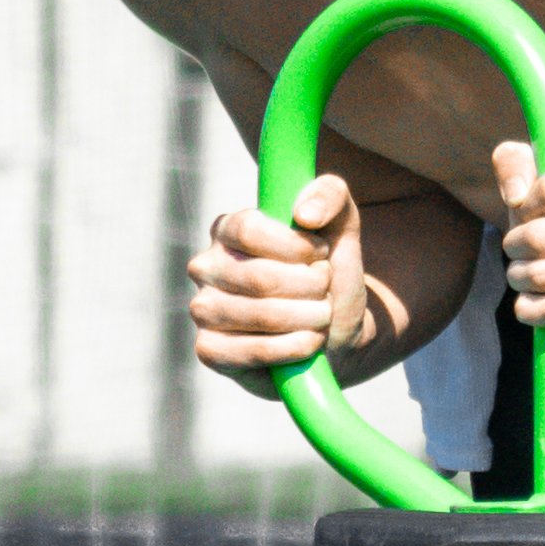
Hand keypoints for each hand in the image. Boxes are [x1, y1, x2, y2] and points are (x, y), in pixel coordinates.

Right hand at [189, 171, 366, 383]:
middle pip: (260, 277)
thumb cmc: (329, 274)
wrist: (337, 330)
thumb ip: (331, 195)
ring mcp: (203, 309)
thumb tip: (304, 213)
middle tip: (325, 290)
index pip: (250, 230)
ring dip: (310, 317)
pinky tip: (310, 341)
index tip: (322, 254)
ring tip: (321, 314)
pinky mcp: (209, 350)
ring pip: (262, 315)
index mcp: (228, 229)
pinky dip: (296, 347)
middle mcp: (205, 266)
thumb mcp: (341, 226)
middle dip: (311, 286)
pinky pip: (255, 351)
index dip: (296, 246)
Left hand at [494, 141, 544, 324]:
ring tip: (523, 276)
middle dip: (514, 248)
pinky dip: (533, 309)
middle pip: (541, 237)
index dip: (523, 207)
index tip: (525, 214)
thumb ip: (514, 164)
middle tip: (516, 251)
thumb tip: (516, 195)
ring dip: (520, 279)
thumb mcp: (539, 176)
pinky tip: (532, 303)